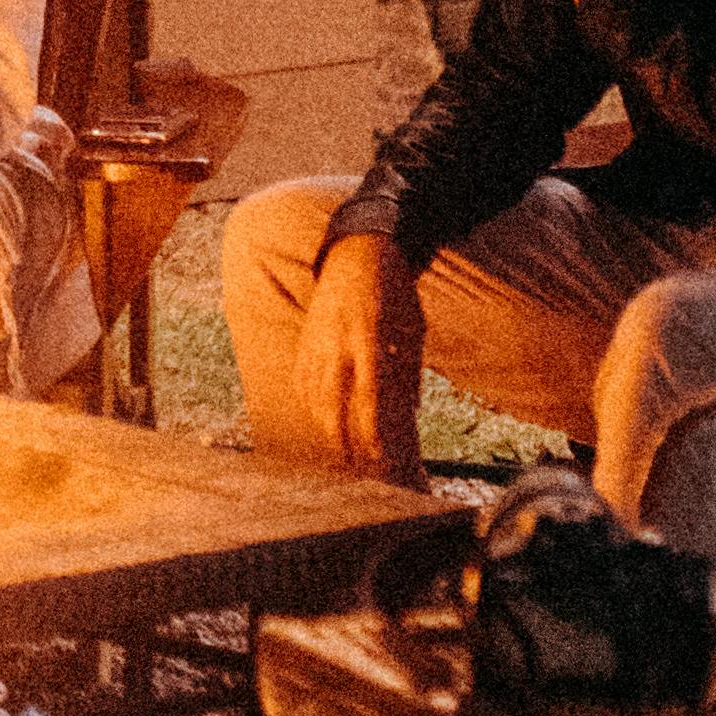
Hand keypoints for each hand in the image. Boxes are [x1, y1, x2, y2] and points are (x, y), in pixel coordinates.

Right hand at [291, 233, 425, 481]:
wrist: (357, 251)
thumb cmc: (394, 290)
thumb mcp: (413, 326)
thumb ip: (408, 368)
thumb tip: (410, 409)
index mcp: (368, 339)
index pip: (368, 397)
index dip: (372, 431)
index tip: (379, 455)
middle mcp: (338, 342)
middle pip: (332, 402)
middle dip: (340, 438)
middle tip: (352, 464)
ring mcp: (316, 340)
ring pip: (313, 393)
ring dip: (324, 424)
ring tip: (336, 447)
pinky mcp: (305, 337)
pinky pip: (302, 378)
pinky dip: (309, 402)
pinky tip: (318, 416)